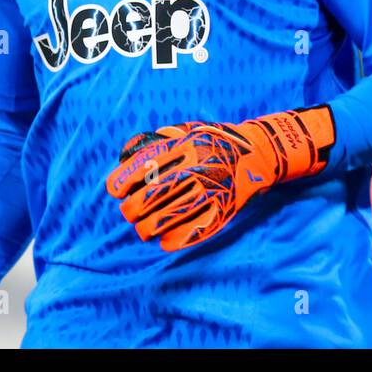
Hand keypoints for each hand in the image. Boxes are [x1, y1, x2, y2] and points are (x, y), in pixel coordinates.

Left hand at [105, 106, 334, 251]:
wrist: (257, 154)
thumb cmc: (213, 142)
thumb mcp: (186, 131)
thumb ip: (156, 140)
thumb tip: (123, 155)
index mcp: (186, 146)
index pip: (146, 165)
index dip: (124, 180)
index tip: (114, 190)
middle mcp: (197, 168)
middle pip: (153, 195)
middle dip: (133, 208)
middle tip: (129, 212)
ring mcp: (211, 190)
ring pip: (169, 217)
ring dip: (148, 227)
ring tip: (142, 229)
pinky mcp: (222, 210)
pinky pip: (193, 231)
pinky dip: (173, 240)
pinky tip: (163, 240)